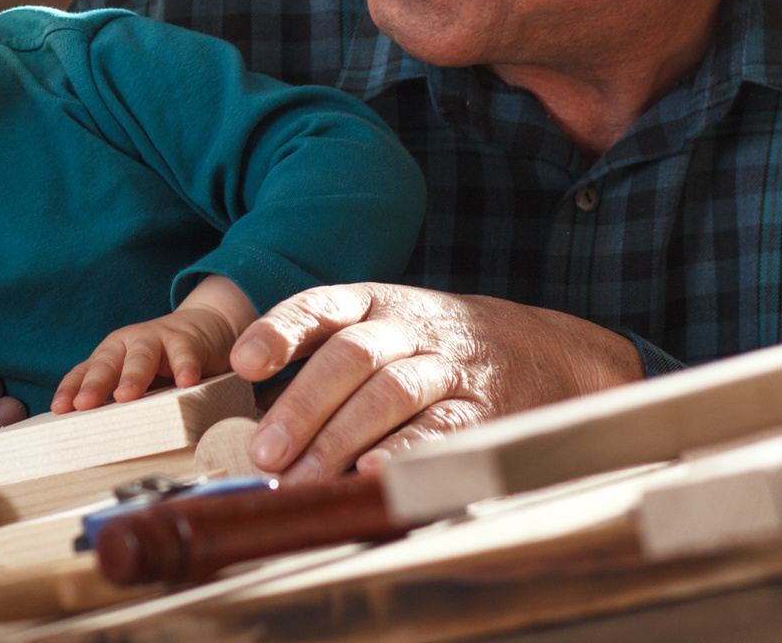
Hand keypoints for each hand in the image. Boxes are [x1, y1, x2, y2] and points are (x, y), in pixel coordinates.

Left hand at [52, 276, 257, 411]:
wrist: (205, 326)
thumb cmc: (165, 362)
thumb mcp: (139, 380)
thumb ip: (122, 401)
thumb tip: (98, 440)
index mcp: (111, 356)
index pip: (85, 372)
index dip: (71, 389)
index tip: (59, 409)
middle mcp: (128, 345)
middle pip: (107, 363)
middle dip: (95, 384)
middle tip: (84, 404)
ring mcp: (157, 339)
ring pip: (141, 356)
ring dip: (133, 375)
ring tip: (126, 396)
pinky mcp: (186, 340)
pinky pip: (184, 354)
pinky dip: (184, 366)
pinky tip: (185, 382)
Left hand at [229, 283, 643, 483]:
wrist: (538, 349)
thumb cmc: (427, 346)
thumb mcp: (379, 326)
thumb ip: (318, 355)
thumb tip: (244, 408)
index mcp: (373, 302)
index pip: (321, 306)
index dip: (281, 331)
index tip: (244, 362)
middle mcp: (410, 328)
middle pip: (352, 356)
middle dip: (303, 405)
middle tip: (265, 453)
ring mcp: (448, 367)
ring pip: (391, 392)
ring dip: (341, 439)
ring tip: (301, 479)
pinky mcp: (482, 411)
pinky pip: (441, 429)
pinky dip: (404, 452)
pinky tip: (370, 475)